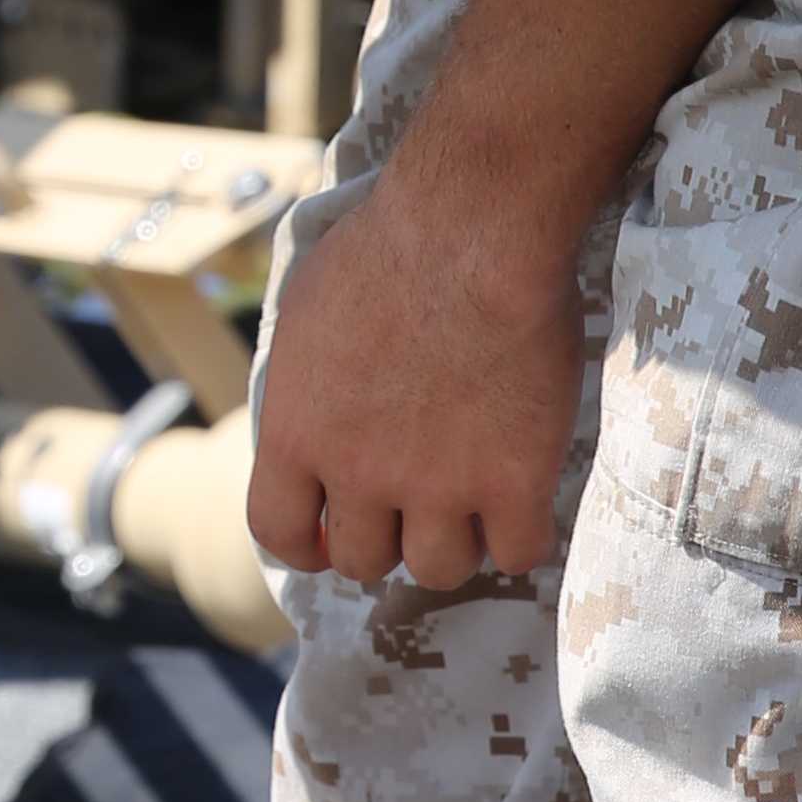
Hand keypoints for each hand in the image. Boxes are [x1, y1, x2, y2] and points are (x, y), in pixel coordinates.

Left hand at [247, 145, 585, 594]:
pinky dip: (519, 536)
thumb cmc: (384, 248)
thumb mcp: (304, 311)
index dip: (305, 545)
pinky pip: (518, 553)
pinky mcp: (515, 481)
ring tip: (472, 506)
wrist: (470, 231)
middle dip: (385, 539)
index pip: (278, 532)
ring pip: (438, 569)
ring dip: (452, 545)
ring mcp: (439, 485)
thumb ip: (301, 383)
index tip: (327, 538)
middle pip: (363, 561)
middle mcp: (358, 473)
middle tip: (412, 508)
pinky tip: (524, 502)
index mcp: (294, 434)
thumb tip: (304, 411)